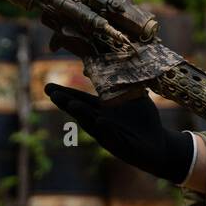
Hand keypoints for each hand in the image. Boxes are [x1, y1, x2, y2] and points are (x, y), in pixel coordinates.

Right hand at [44, 84, 192, 181]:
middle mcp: (100, 123)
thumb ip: (124, 82)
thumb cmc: (142, 119)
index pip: (79, 100)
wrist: (157, 143)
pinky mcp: (122, 147)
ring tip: (73, 105)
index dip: (64, 94)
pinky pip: (114, 137)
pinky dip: (107, 130)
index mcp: (100, 110)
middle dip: (68, 103)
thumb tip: (118, 58)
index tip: (48, 87)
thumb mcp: (132, 97)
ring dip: (83, 115)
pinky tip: (100, 121)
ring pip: (94, 125)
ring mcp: (110, 136)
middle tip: (53, 94)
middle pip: (81, 112)